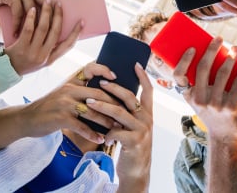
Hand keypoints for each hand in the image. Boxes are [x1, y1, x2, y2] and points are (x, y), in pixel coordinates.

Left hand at [4, 0, 80, 74]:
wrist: (6, 71)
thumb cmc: (24, 62)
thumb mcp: (40, 59)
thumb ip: (49, 48)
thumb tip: (57, 29)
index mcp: (51, 59)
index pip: (68, 45)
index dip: (76, 33)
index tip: (81, 21)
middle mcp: (43, 56)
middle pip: (55, 32)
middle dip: (59, 16)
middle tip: (59, 4)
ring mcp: (32, 52)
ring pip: (43, 29)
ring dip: (46, 13)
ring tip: (47, 1)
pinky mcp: (20, 48)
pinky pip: (28, 30)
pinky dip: (31, 18)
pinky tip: (33, 9)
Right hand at [19, 62, 119, 143]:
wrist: (26, 119)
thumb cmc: (48, 107)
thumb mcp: (63, 93)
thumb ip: (79, 91)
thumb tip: (103, 94)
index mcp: (71, 81)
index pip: (90, 68)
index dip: (104, 69)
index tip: (115, 77)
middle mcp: (69, 89)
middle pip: (98, 93)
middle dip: (113, 104)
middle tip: (125, 113)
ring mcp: (65, 103)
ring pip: (92, 111)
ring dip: (106, 121)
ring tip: (116, 128)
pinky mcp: (61, 118)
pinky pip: (81, 126)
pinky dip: (92, 134)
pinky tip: (100, 139)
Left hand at [87, 64, 152, 191]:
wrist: (136, 172)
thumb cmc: (130, 148)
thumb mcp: (133, 129)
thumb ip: (128, 115)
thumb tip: (113, 99)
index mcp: (148, 115)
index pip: (148, 91)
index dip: (143, 77)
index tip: (135, 64)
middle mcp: (147, 120)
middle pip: (130, 97)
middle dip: (114, 88)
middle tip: (100, 81)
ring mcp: (142, 131)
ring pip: (119, 112)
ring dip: (102, 106)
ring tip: (88, 102)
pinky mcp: (134, 142)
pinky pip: (116, 131)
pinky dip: (106, 132)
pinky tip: (102, 135)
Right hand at [173, 38, 236, 141]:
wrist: (225, 137)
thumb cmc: (213, 113)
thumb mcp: (200, 100)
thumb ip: (202, 83)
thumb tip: (212, 55)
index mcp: (189, 95)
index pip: (178, 76)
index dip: (184, 60)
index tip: (193, 48)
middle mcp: (199, 99)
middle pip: (203, 68)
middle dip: (211, 49)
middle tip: (219, 38)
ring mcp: (215, 103)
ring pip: (222, 73)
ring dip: (230, 57)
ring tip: (235, 49)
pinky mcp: (230, 107)